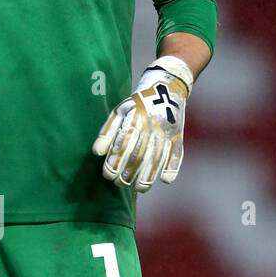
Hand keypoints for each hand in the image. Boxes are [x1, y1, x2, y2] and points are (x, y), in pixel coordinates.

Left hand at [93, 55, 192, 191]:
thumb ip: (107, 132)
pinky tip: (165, 180)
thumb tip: (97, 152)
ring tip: (140, 189)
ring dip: (149, 176)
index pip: (122, 145)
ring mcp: (166, 131)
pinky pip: (177, 153)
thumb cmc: (136, 105)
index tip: (108, 176)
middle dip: (128, 173)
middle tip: (120, 184)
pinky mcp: (178, 135)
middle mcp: (150, 126)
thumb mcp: (119, 112)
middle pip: (139, 155)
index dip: (114, 163)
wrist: (166, 88)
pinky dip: (173, 167)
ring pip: (157, 158)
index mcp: (134, 119)